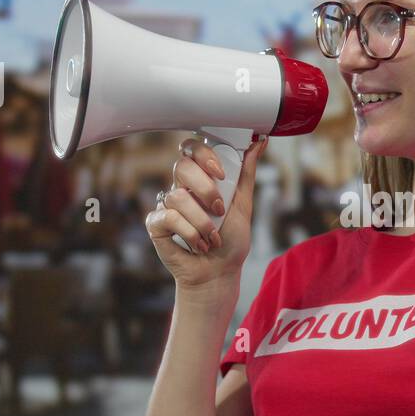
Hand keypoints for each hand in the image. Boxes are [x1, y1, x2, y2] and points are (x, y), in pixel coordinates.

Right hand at [145, 136, 267, 290]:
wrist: (219, 272)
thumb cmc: (231, 241)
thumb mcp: (244, 205)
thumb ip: (246, 175)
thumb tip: (258, 143)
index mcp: (201, 178)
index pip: (192, 149)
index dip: (204, 155)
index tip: (221, 174)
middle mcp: (182, 188)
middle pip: (182, 167)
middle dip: (205, 189)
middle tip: (219, 210)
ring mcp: (167, 205)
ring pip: (178, 196)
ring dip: (202, 222)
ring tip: (212, 237)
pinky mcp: (156, 224)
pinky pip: (168, 217)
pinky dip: (190, 233)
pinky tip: (198, 245)